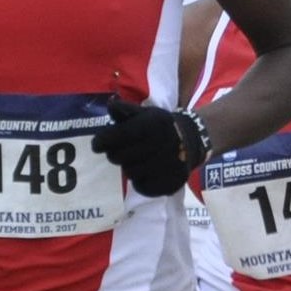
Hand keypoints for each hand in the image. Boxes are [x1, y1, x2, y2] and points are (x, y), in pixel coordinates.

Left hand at [92, 99, 206, 197]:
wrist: (192, 140)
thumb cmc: (162, 126)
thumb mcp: (146, 114)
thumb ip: (126, 110)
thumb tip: (110, 104)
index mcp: (150, 126)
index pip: (116, 136)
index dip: (102, 141)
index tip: (98, 144)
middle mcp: (159, 145)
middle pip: (118, 157)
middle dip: (115, 154)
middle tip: (120, 151)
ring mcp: (165, 166)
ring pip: (129, 173)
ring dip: (129, 167)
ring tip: (137, 160)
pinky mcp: (168, 183)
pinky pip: (142, 186)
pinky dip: (140, 180)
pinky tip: (147, 172)